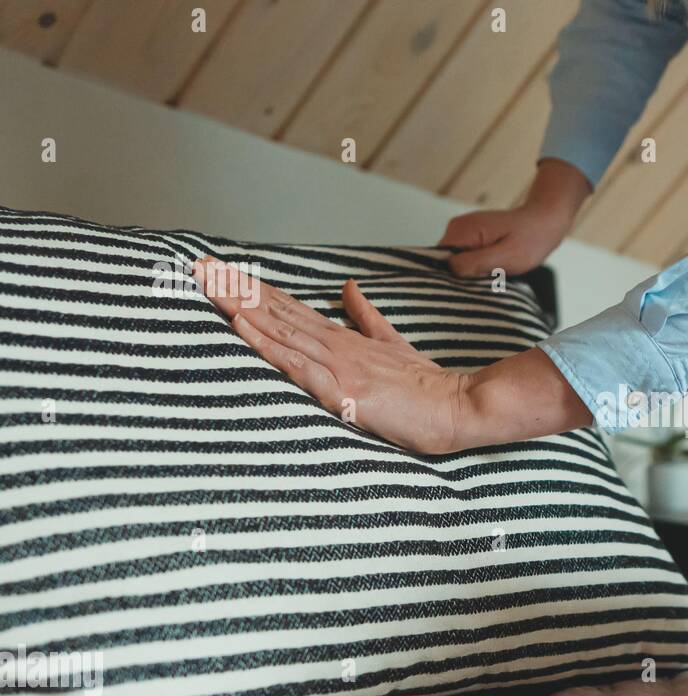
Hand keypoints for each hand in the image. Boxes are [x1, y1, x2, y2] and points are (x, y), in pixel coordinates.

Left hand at [193, 258, 469, 453]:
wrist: (457, 405)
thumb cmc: (427, 385)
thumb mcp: (393, 344)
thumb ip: (367, 317)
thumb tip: (348, 288)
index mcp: (344, 338)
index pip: (289, 307)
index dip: (254, 289)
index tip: (222, 270)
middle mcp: (335, 345)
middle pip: (275, 310)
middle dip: (235, 288)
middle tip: (197, 265)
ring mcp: (338, 364)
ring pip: (280, 329)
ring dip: (241, 306)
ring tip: (209, 284)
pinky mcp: (343, 389)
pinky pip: (297, 363)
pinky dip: (267, 342)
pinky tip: (242, 324)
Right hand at [437, 158, 590, 276]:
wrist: (544, 221)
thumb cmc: (530, 239)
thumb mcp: (505, 257)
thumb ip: (476, 263)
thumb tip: (449, 269)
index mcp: (462, 230)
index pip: (438, 260)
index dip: (451, 277)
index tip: (472, 284)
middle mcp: (456, 228)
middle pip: (445, 262)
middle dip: (463, 276)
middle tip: (489, 278)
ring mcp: (462, 232)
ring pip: (455, 263)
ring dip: (471, 273)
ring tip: (494, 272)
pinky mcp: (470, 237)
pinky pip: (464, 258)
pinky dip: (476, 268)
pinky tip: (493, 267)